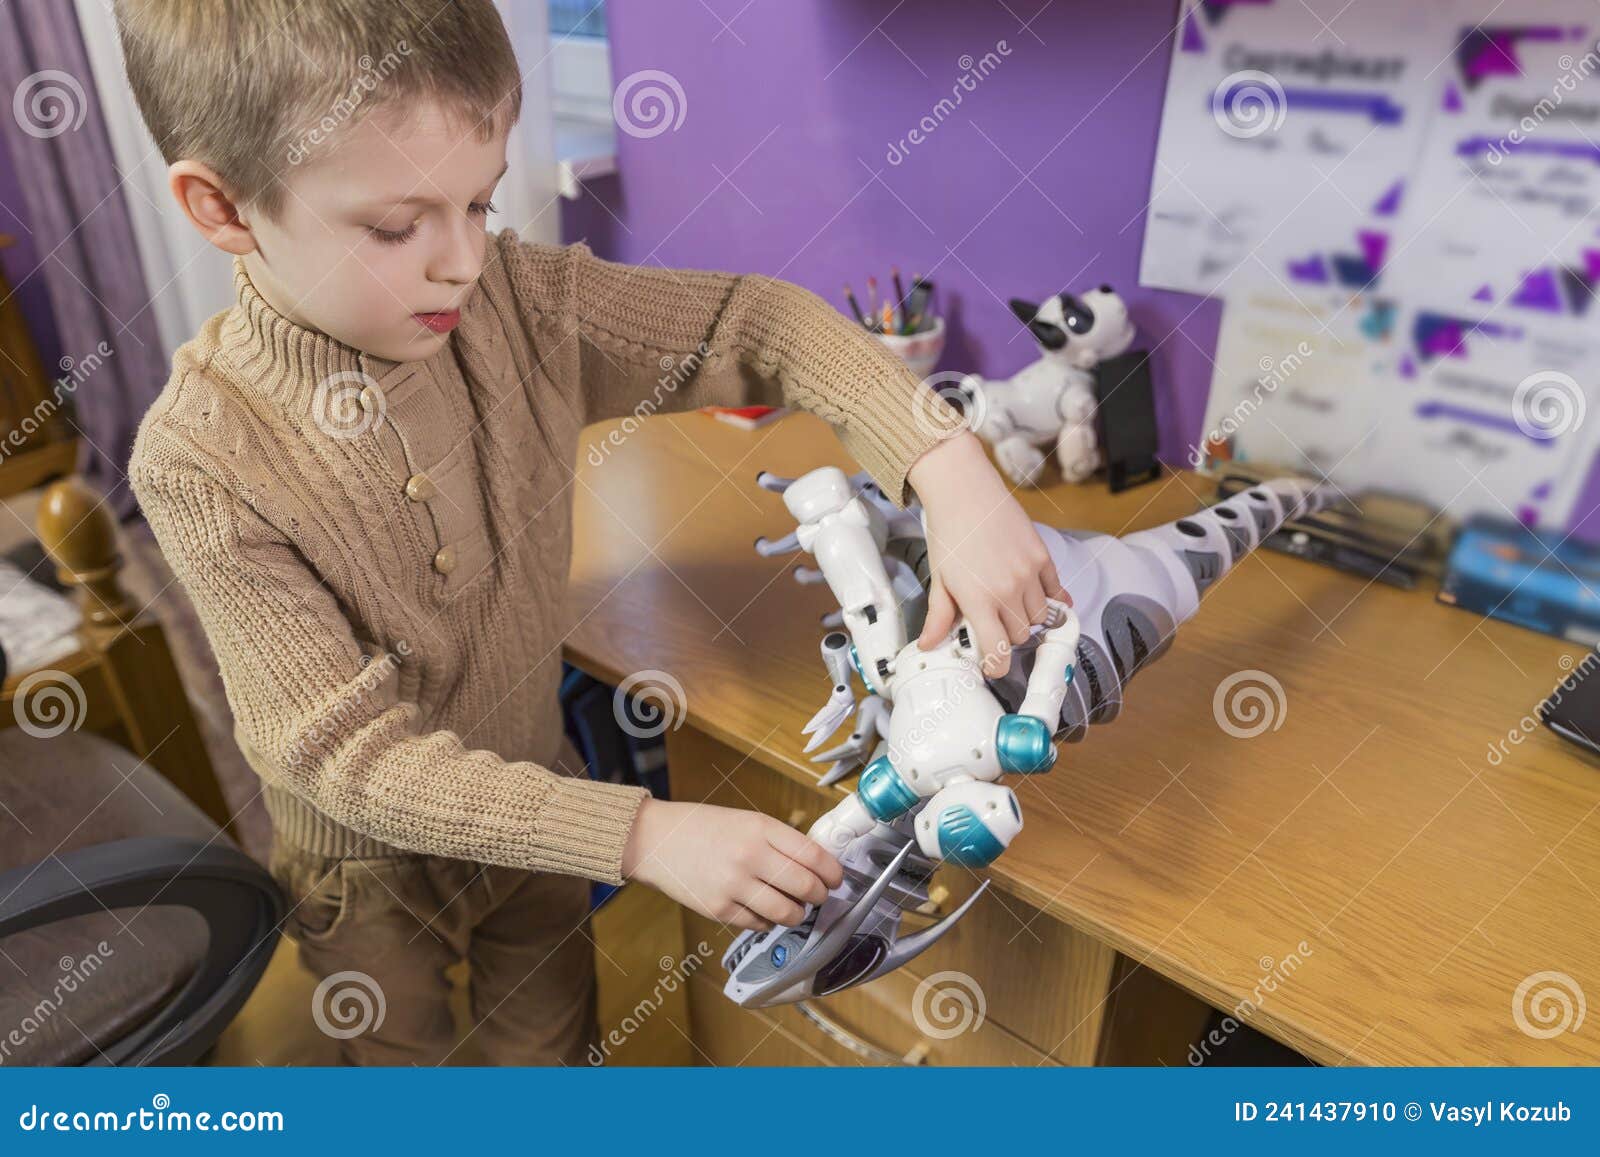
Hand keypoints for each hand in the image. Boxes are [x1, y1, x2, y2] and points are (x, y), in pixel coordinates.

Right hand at [621, 797, 843, 930]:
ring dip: (798, 913)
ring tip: (794, 906)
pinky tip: (762, 909)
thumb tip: (816, 865)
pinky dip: (767, 920)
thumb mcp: (747, 820)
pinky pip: (759, 924)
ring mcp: (734, 885)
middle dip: (820, 896)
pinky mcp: (720, 910)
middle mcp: (750, 856)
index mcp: (761, 828)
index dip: (833, 872)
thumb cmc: (703, 828)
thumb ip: (780, 840)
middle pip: (807, 887)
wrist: (656, 840)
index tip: (836, 878)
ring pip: (787, 913)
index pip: (814, 855)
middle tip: (819, 895)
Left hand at [908, 432, 1067, 675]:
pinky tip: (1040, 598)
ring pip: (1040, 617)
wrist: (965, 493)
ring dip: (1027, 618)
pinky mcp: (1042, 557)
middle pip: (1021, 636)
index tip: (992, 665)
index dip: (997, 665)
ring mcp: (1028, 574)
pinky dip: (1050, 599)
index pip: (999, 651)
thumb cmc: (949, 534)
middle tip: (994, 623)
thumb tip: (927, 644)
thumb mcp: (939, 578)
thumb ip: (938, 615)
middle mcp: (1008, 591)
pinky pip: (1056, 592)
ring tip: (1010, 604)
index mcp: (979, 601)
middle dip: (1008, 636)